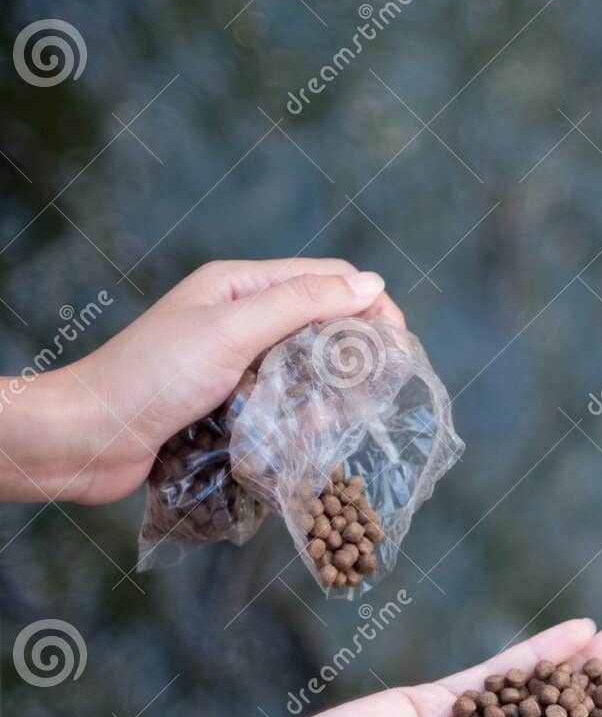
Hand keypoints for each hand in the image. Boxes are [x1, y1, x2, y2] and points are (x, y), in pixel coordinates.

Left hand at [2, 258, 404, 504]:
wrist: (88, 437)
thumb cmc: (152, 377)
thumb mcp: (231, 331)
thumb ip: (301, 304)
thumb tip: (371, 284)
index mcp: (239, 284)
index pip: (326, 279)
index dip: (369, 305)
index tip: (398, 346)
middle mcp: (239, 317)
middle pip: (321, 322)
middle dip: (354, 351)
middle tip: (379, 387)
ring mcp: (234, 361)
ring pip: (307, 367)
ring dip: (330, 391)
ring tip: (343, 419)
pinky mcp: (229, 402)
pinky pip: (284, 402)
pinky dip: (304, 418)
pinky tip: (310, 437)